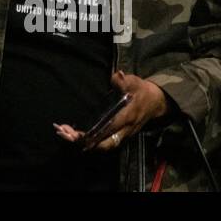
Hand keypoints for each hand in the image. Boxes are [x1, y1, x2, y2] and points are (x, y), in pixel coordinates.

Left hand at [53, 70, 169, 151]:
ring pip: (103, 145)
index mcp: (127, 117)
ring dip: (84, 142)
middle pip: (104, 144)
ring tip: (65, 135)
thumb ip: (125, 81)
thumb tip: (117, 75)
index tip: (77, 133)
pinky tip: (74, 135)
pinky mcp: (119, 136)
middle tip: (65, 134)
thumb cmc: (141, 91)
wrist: (155, 102)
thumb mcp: (136, 83)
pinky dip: (89, 141)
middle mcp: (124, 130)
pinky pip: (103, 143)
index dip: (94, 134)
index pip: (109, 129)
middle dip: (84, 142)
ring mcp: (122, 135)